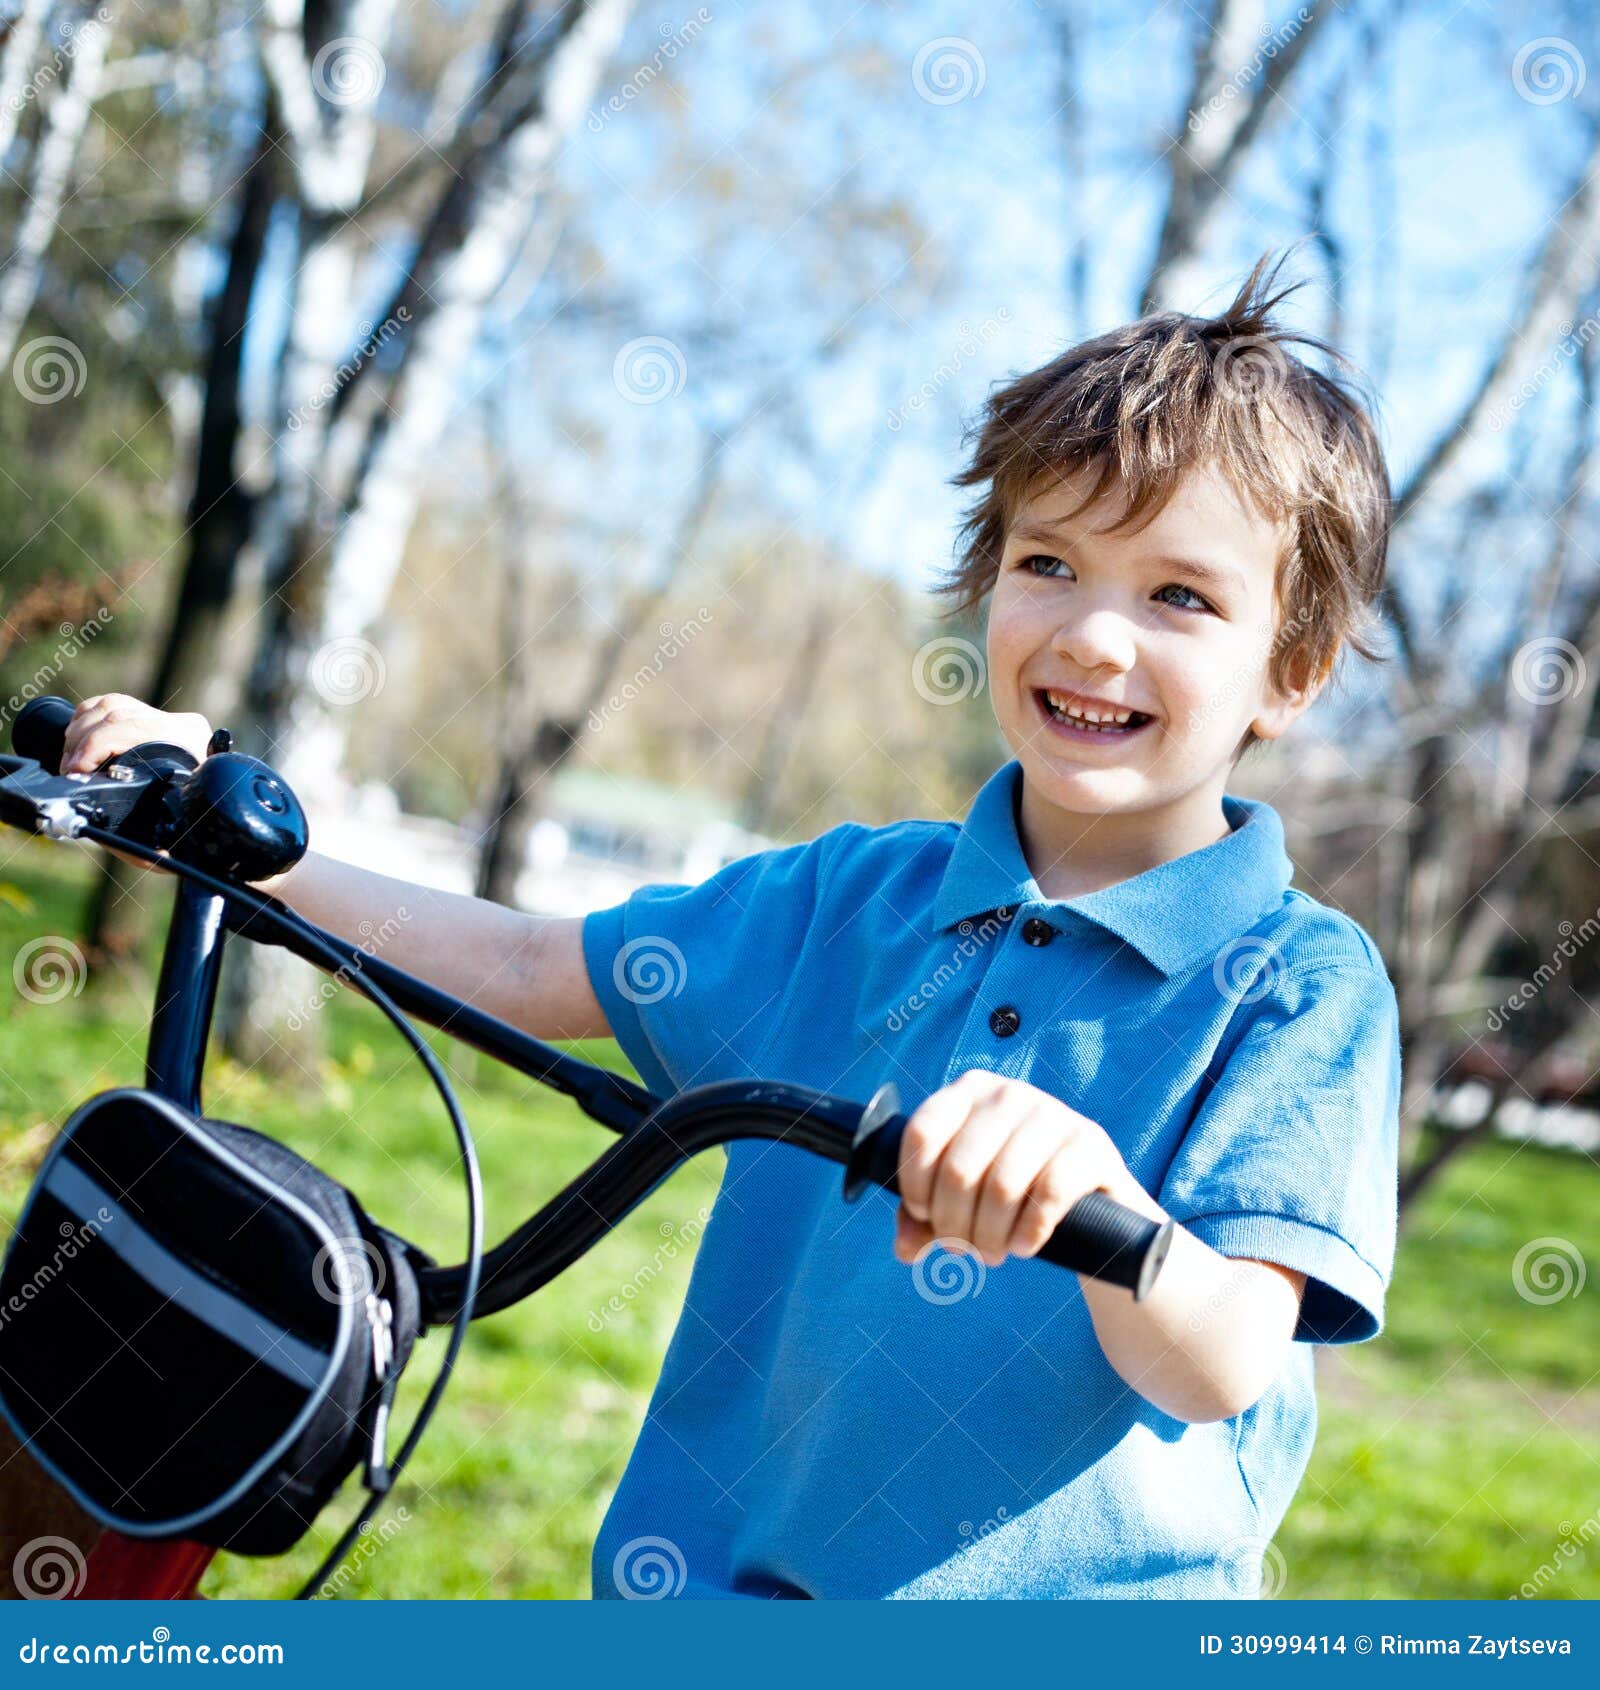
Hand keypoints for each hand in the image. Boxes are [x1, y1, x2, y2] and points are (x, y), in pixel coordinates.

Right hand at [60, 695, 213, 874]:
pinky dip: (89, 718)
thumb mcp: (170, 835)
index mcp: (191, 743)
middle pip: (117, 715)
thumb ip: (143, 840)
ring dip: (81, 730)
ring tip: (72, 761)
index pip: (135, 728)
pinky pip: (113, 704)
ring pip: (112, 706)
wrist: (216, 815)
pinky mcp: (153, 717)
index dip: (95, 746)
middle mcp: (183, 725)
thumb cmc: (195, 827)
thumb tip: (118, 842)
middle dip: (81, 742)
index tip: (76, 770)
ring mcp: (168, 718)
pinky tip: (79, 740)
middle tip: (69, 770)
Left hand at [893, 1069, 1152, 1268]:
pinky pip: (1049, 1193)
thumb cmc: (1012, 1196)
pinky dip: (1029, 1232)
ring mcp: (1053, 1113)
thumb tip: (905, 1246)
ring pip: (1002, 1186)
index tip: (925, 1216)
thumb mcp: (962, 1202)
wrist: (1091, 1205)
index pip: (922, 1133)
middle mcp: (1008, 1093)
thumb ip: (924, 1219)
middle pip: (958, 1169)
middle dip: (953, 1224)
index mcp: (969, 1091)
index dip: (915, 1185)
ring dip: (989, 1236)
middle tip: (964, 1249)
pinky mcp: (1090, 1143)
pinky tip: (1024, 1246)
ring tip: (992, 1253)